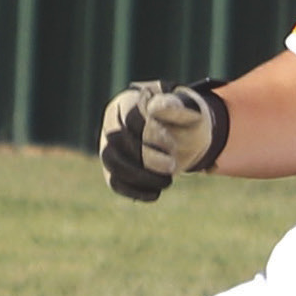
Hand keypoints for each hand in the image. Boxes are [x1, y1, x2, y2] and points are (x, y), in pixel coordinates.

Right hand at [97, 79, 230, 199]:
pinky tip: (155, 193)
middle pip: (116, 141)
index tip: (173, 145)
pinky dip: (134, 191)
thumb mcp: (187, 109)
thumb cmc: (183, 118)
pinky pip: (115, 182)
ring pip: (112, 163)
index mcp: (126, 103)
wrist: (181, 134)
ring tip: (166, 181)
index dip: (150, 133)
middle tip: (172, 166)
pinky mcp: (111, 170)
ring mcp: (108, 148)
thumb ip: (175, 106)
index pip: (130, 118)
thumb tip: (156, 108)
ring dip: (140, 176)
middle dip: (145, 157)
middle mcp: (111, 125)